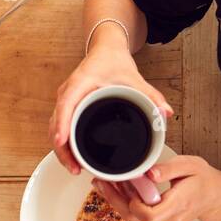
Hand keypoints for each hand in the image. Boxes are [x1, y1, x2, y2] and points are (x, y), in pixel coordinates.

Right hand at [48, 44, 172, 174]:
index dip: (62, 124)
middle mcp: (68, 92)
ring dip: (62, 150)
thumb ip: (151, 95)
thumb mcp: (134, 77)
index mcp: (80, 83)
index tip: (62, 141)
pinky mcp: (67, 108)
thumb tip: (165, 113)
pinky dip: (64, 144)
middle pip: (56, 124)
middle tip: (75, 168)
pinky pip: (59, 128)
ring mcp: (65, 101)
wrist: (105, 51)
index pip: (66, 105)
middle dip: (62, 149)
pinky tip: (73, 158)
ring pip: (55, 129)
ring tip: (75, 169)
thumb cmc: (114, 62)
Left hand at [91, 155, 220, 220]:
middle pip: (136, 218)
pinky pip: (139, 219)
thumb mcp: (190, 165)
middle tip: (102, 181)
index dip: (133, 204)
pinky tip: (121, 189)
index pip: (150, 215)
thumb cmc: (202, 180)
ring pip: (134, 219)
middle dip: (116, 200)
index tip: (125, 185)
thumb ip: (169, 169)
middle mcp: (171, 219)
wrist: (213, 197)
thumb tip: (149, 173)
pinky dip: (127, 204)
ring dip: (119, 201)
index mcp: (179, 204)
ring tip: (108, 182)